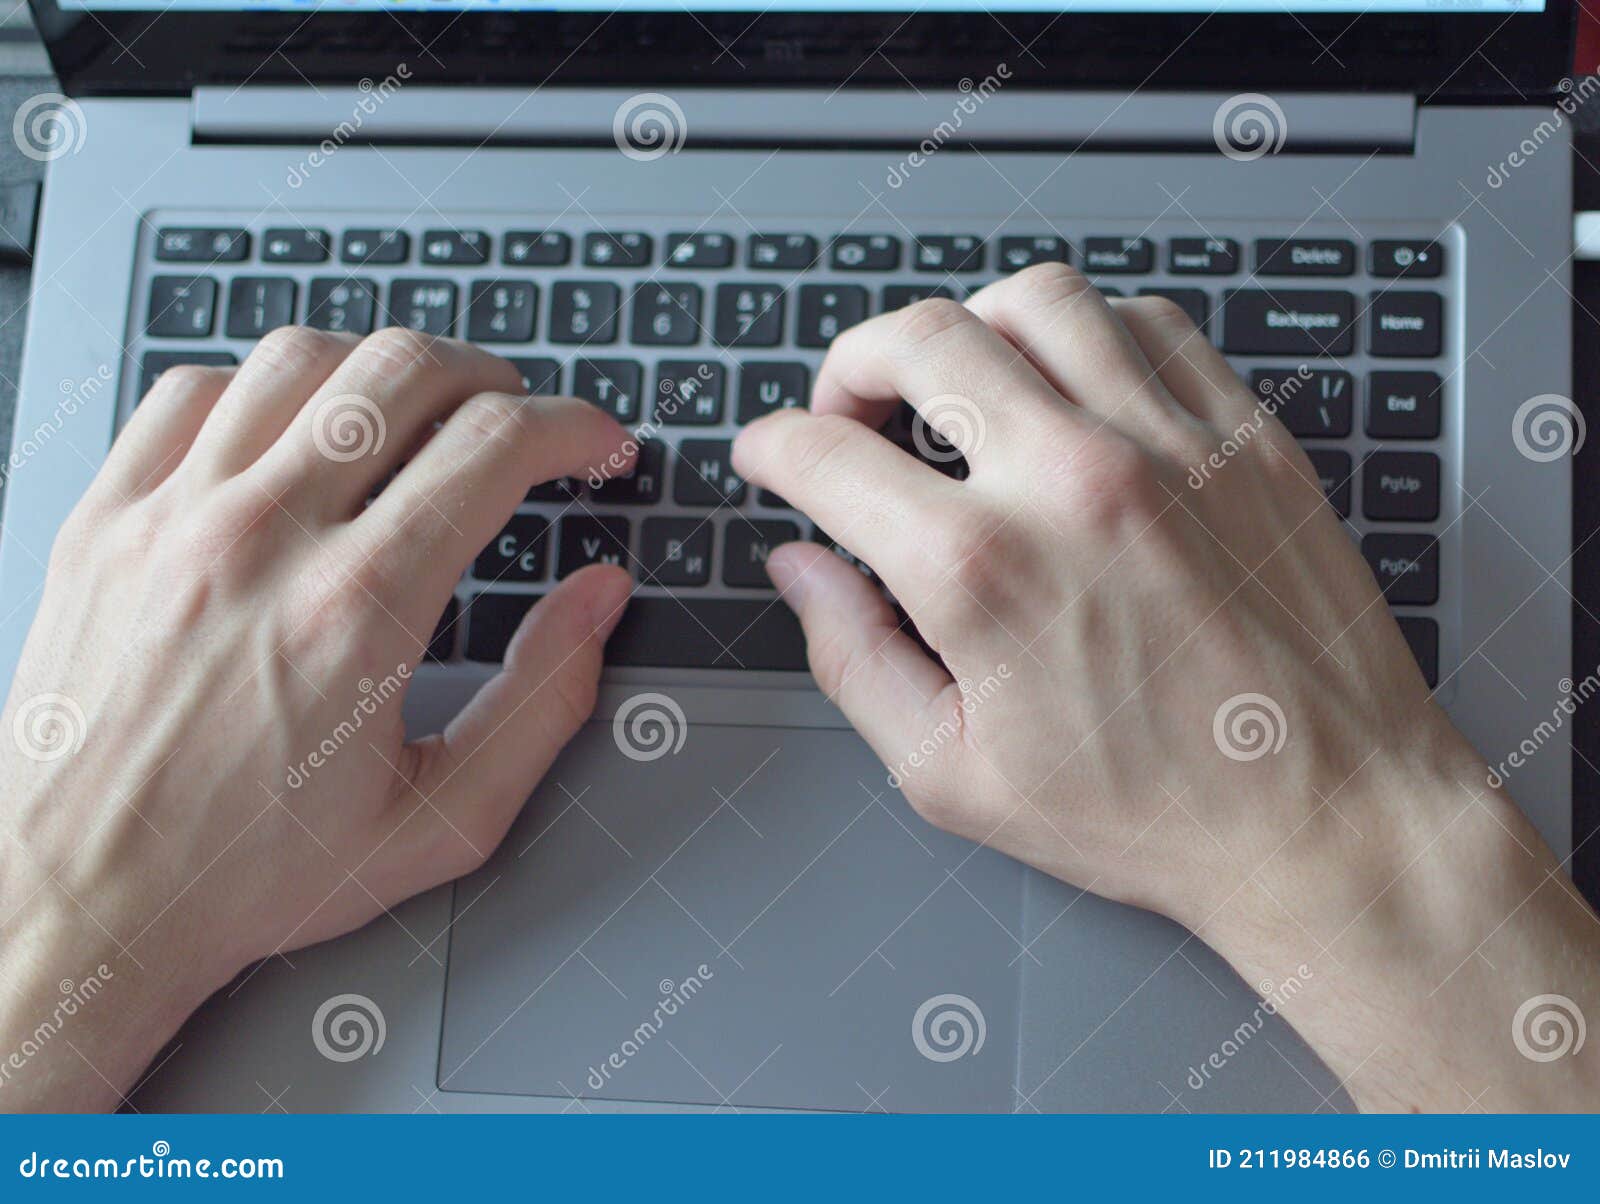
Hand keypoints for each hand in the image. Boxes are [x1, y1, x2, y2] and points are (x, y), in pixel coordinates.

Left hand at [0, 327, 632, 1110]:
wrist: (76, 900)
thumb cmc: (248, 873)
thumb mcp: (438, 822)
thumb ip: (541, 703)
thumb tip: (598, 596)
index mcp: (357, 612)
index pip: (494, 446)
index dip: (574, 428)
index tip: (595, 446)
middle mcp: (261, 541)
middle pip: (404, 370)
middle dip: (495, 379)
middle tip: (519, 422)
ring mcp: (172, 517)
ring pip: (302, 358)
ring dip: (385, 368)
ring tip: (417, 413)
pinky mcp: (106, 517)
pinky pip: (193, 388)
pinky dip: (264, 387)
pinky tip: (294, 431)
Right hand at [734, 264, 1599, 1110]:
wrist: (1328, 820)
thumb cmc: (1152, 813)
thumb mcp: (953, 774)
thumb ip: (851, 659)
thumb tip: (801, 572)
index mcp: (979, 570)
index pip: (828, 454)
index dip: (773, 446)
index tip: (771, 452)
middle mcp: (1070, 479)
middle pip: (919, 338)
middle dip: (851, 361)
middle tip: (848, 408)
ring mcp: (1168, 443)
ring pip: (1034, 300)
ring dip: (967, 327)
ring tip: (957, 383)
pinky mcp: (1244, 437)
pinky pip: (1148, 322)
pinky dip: (1087, 332)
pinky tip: (1073, 385)